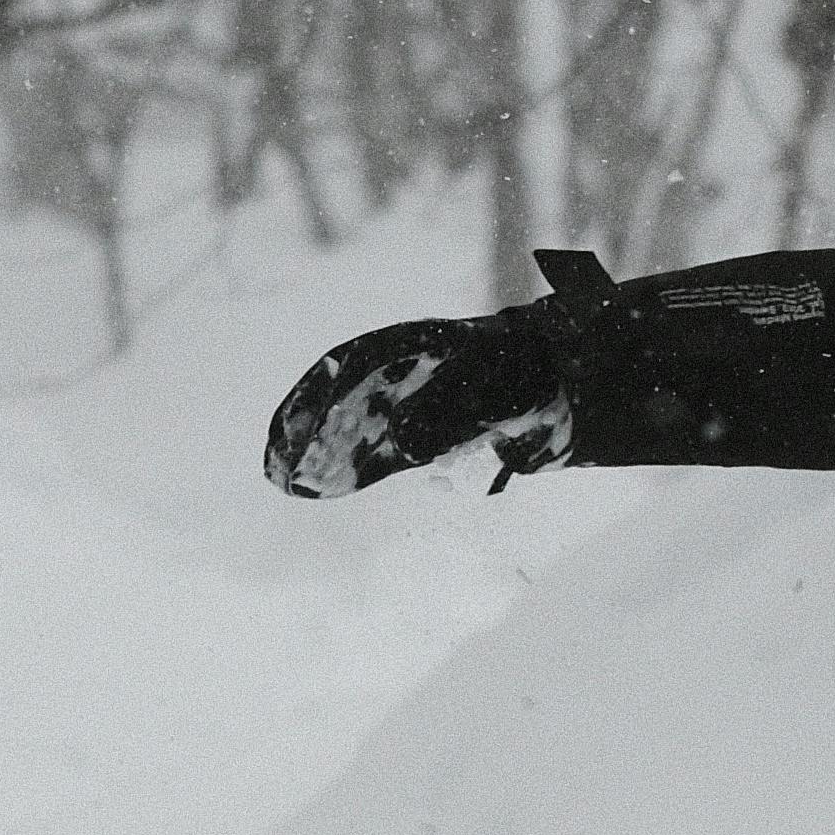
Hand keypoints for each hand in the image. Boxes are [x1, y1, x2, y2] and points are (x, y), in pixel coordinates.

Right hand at [262, 305, 574, 497]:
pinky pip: (376, 451)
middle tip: (272, 466)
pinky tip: (323, 491)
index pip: (353, 363)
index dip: (318, 394)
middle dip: (302, 428)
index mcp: (416, 343)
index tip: (294, 426)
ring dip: (317, 452)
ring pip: (351, 426)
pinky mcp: (420, 432)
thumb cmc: (528, 372)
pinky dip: (350, 470)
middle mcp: (401, 370)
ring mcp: (408, 399)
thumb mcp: (494, 385)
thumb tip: (403, 443)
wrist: (562, 378)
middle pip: (339, 395)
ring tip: (285, 484)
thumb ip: (449, 409)